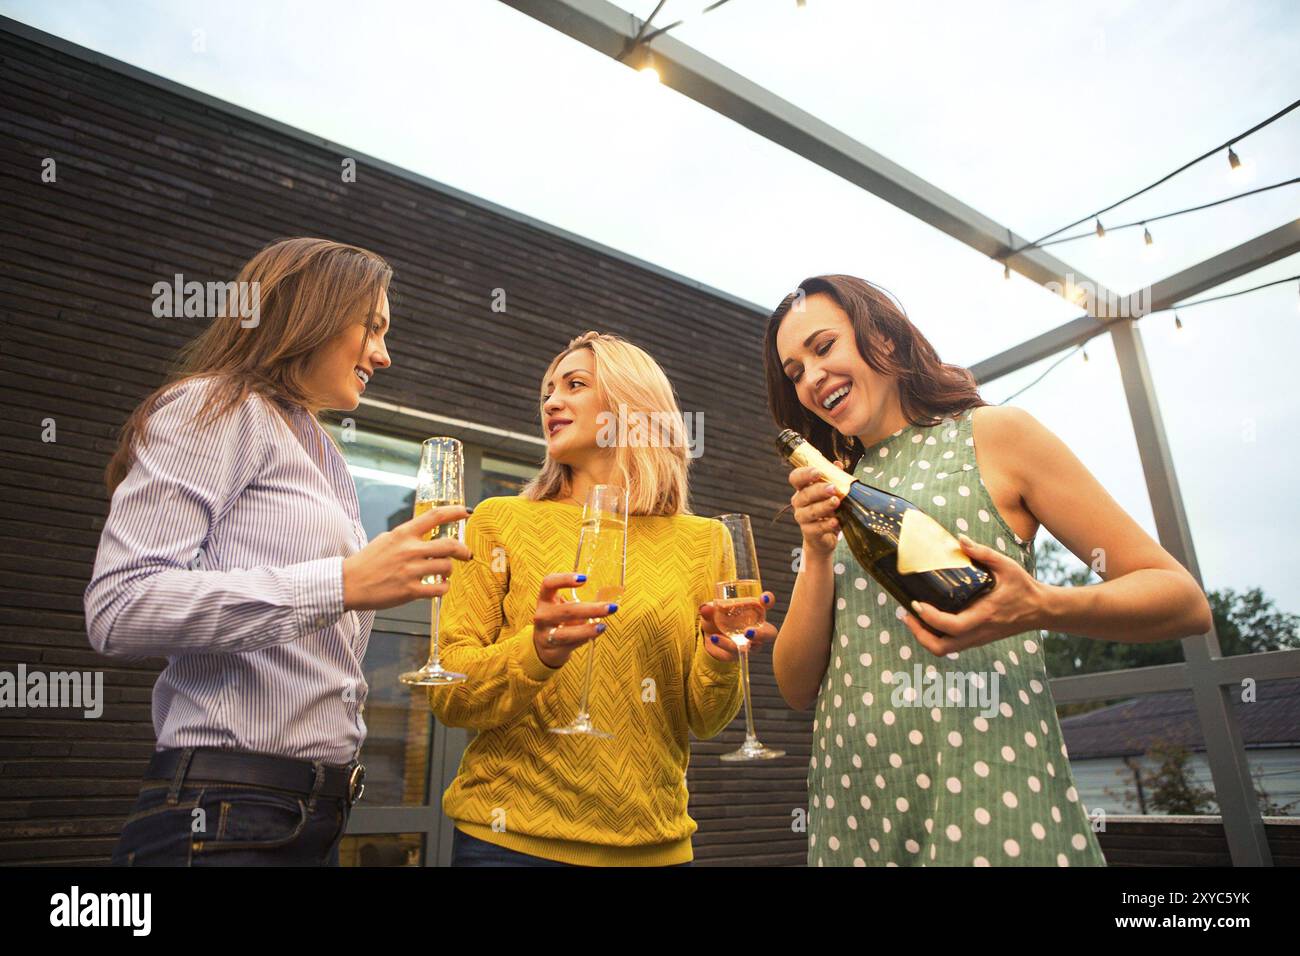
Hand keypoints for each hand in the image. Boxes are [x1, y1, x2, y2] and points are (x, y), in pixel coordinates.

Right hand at [342, 505, 471, 610]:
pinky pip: (439, 588)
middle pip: (449, 545)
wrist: (349, 584)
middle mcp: (410, 550)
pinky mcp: (410, 591)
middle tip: (466, 554)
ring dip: (449, 570)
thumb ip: (407, 536)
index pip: (435, 516)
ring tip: (444, 572)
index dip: (455, 512)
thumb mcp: (386, 539)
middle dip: (463, 550)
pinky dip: (444, 587)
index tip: (467, 512)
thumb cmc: (367, 562)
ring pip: (446, 567)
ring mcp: (411, 570)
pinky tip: (441, 586)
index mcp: (403, 534)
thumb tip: (426, 534)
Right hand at [532, 573, 618, 668]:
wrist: (544, 645)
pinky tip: (595, 634)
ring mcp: (544, 633)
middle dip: (590, 609)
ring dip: (587, 630)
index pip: (549, 583)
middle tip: (611, 607)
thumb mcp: (564, 606)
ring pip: (566, 633)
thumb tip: (607, 601)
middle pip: (566, 610)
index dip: (565, 579)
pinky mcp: (551, 649)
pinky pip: (570, 644)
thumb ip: (580, 602)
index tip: (584, 579)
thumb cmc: (560, 620)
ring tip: (602, 626)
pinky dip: (584, 639)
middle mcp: (542, 615)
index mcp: (545, 598)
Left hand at [699, 591, 777, 662]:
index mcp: (754, 611)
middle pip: (769, 633)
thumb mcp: (712, 611)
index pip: (766, 604)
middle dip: (762, 633)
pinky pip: (736, 651)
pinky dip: (725, 644)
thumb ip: (709, 609)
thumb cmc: (717, 618)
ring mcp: (750, 643)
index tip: (764, 598)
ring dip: (745, 643)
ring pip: (755, 646)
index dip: (768, 600)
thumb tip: (705, 608)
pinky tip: (715, 639)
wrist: (708, 637)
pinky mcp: (740, 652)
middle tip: (749, 632)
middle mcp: (757, 628)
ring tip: (737, 638)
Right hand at [788, 466, 840, 559]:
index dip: (805, 474)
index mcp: (802, 489)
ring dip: (823, 506)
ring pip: (810, 511)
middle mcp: (799, 502)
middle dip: (819, 490)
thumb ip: (834, 478)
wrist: (823, 537)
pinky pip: (816, 528)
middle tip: (833, 488)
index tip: (818, 472)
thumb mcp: (831, 493)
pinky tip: (836, 522)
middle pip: (804, 494)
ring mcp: (802, 518)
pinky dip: (826, 525)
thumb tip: (838, 464)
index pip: (796, 478)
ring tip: (836, 502)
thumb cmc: (827, 510)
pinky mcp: (808, 532)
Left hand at [901, 533, 1047, 654]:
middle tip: (906, 614)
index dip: (930, 618)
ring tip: (912, 617)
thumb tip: (960, 539)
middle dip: (919, 634)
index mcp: (985, 615)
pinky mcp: (977, 639)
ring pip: (944, 650)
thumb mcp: (1007, 565)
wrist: (1041, 610)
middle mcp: (979, 632)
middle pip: (941, 648)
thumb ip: (983, 553)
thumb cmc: (1024, 587)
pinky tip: (928, 618)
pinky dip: (934, 636)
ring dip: (924, 637)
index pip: (952, 626)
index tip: (916, 603)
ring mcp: (977, 639)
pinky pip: (950, 645)